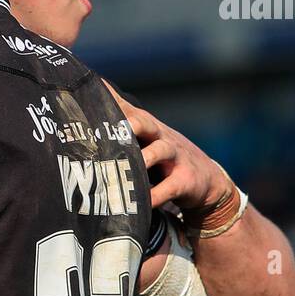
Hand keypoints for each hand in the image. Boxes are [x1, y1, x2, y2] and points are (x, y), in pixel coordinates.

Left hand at [104, 81, 229, 211]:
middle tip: (107, 131)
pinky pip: (169, 187)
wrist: (207, 179)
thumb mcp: (147, 136)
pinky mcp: (185, 180)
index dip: (108, 102)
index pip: (125, 109)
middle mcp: (160, 136)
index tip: (87, 95)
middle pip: (143, 123)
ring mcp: (175, 156)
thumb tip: (96, 93)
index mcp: (146, 126)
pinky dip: (155, 195)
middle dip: (127, 124)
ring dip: (142, 158)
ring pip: (158, 152)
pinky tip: (141, 202)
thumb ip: (123, 121)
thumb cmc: (166, 155)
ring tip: (123, 167)